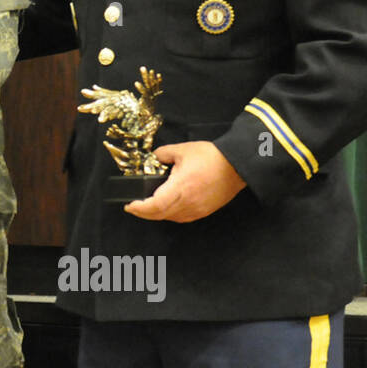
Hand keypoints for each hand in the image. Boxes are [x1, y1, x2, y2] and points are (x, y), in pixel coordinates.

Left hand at [125, 141, 246, 222]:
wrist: (237, 165)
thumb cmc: (212, 157)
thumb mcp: (182, 150)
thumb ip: (162, 154)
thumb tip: (154, 158)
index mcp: (180, 187)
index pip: (154, 205)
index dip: (139, 208)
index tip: (129, 205)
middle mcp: (188, 202)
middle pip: (159, 215)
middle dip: (143, 213)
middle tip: (133, 207)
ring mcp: (197, 209)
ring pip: (170, 218)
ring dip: (156, 215)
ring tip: (147, 207)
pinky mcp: (204, 211)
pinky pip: (182, 217)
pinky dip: (170, 215)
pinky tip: (166, 208)